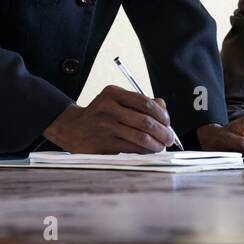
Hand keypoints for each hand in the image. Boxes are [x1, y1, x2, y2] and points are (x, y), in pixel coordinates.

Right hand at [42, 85, 176, 152]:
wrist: (73, 129)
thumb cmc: (101, 114)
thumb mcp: (116, 101)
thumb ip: (139, 102)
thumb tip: (163, 106)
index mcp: (113, 93)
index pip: (145, 102)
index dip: (161, 114)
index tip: (168, 122)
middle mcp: (109, 108)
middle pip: (145, 121)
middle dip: (163, 131)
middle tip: (170, 138)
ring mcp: (106, 126)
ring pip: (140, 136)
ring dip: (156, 143)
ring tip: (162, 146)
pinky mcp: (105, 143)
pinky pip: (132, 148)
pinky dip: (145, 150)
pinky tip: (149, 150)